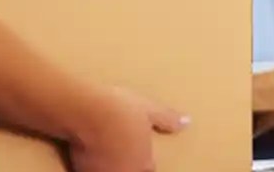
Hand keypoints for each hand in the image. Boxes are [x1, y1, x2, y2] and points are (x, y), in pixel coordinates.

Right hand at [68, 87, 188, 171]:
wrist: (87, 111)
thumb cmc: (120, 109)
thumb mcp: (148, 109)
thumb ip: (166, 118)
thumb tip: (186, 122)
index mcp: (143, 163)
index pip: (148, 171)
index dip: (145, 166)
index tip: (142, 161)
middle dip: (126, 167)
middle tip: (121, 156)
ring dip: (109, 167)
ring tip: (105, 157)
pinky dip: (90, 166)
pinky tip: (87, 158)